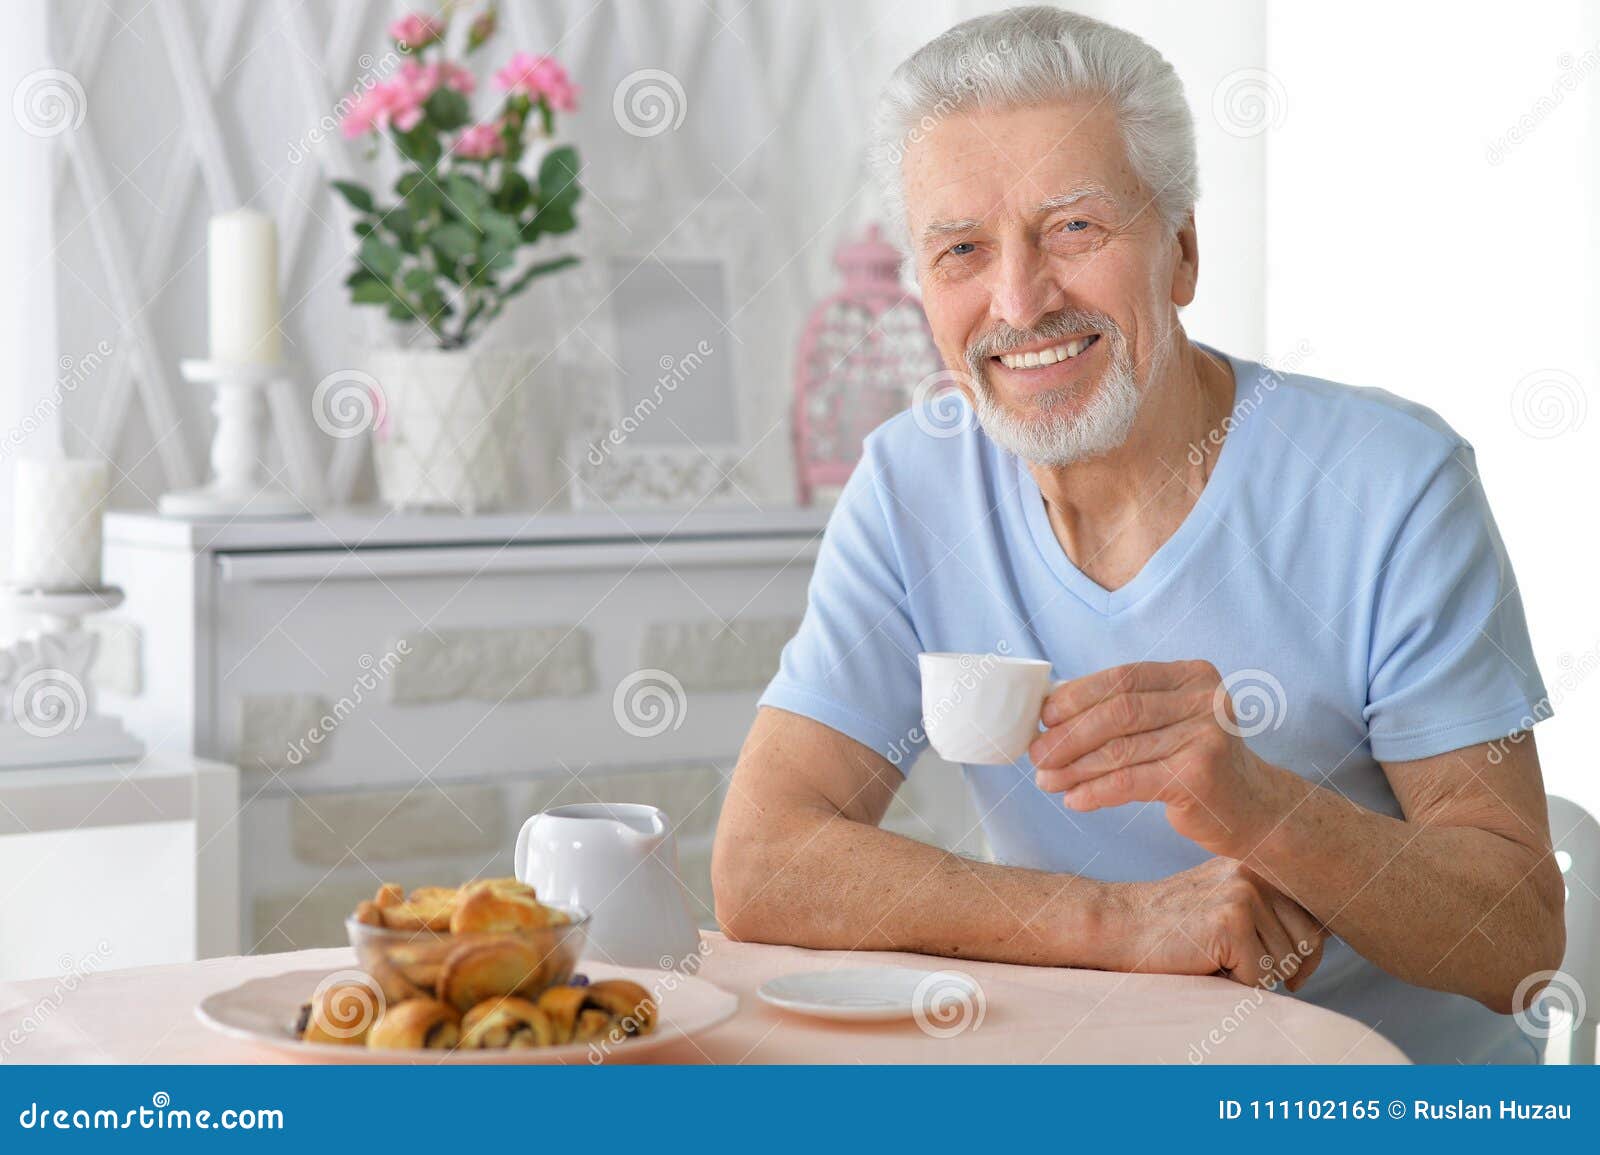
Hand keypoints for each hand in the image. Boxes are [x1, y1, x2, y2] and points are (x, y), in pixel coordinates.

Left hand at [1029, 660, 1305, 858]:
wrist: (1253, 809)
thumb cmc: (1196, 763)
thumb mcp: (1169, 724)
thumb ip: (1125, 712)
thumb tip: (1050, 716)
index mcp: (1192, 675)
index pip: (1122, 678)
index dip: (1076, 695)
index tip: (1043, 717)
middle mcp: (1204, 699)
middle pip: (1118, 712)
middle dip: (1068, 734)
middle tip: (1036, 754)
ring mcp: (1206, 736)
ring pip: (1120, 749)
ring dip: (1074, 767)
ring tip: (1046, 780)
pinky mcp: (1200, 775)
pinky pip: (1131, 781)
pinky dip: (1095, 791)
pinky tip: (1074, 800)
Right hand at [1106, 857, 1324, 991]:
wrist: (1118, 924)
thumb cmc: (1173, 927)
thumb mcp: (1228, 903)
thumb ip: (1272, 908)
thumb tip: (1325, 936)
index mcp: (1259, 863)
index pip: (1317, 918)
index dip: (1306, 954)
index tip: (1288, 971)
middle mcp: (1256, 871)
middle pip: (1308, 944)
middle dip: (1279, 968)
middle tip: (1233, 962)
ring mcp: (1244, 893)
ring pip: (1284, 963)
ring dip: (1251, 975)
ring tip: (1212, 955)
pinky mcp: (1231, 920)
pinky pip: (1260, 976)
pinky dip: (1234, 983)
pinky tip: (1203, 961)